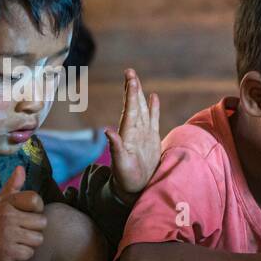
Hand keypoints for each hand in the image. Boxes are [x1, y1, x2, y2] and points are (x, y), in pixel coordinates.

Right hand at [0, 166, 46, 260]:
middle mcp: (8, 217)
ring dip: (31, 242)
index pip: (36, 200)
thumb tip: (20, 168)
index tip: (27, 212)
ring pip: (38, 239)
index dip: (36, 208)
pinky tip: (14, 249)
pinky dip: (24, 253)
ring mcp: (8, 235)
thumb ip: (13, 185)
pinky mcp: (9, 252)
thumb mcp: (1, 201)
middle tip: (22, 229)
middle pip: (42, 222)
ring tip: (19, 239)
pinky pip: (30, 253)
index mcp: (8, 203)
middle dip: (35, 228)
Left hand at [106, 68, 160, 201]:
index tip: (130, 79)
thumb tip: (107, 132)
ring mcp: (143, 133)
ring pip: (142, 109)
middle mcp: (134, 131)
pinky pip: (153, 119)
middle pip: (134, 105)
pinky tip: (153, 96)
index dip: (131, 94)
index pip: (130, 109)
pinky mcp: (151, 138)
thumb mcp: (120, 163)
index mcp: (127, 134)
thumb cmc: (126, 178)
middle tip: (130, 71)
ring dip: (140, 94)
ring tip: (136, 79)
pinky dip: (153, 108)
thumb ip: (115, 147)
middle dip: (132, 89)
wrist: (135, 188)